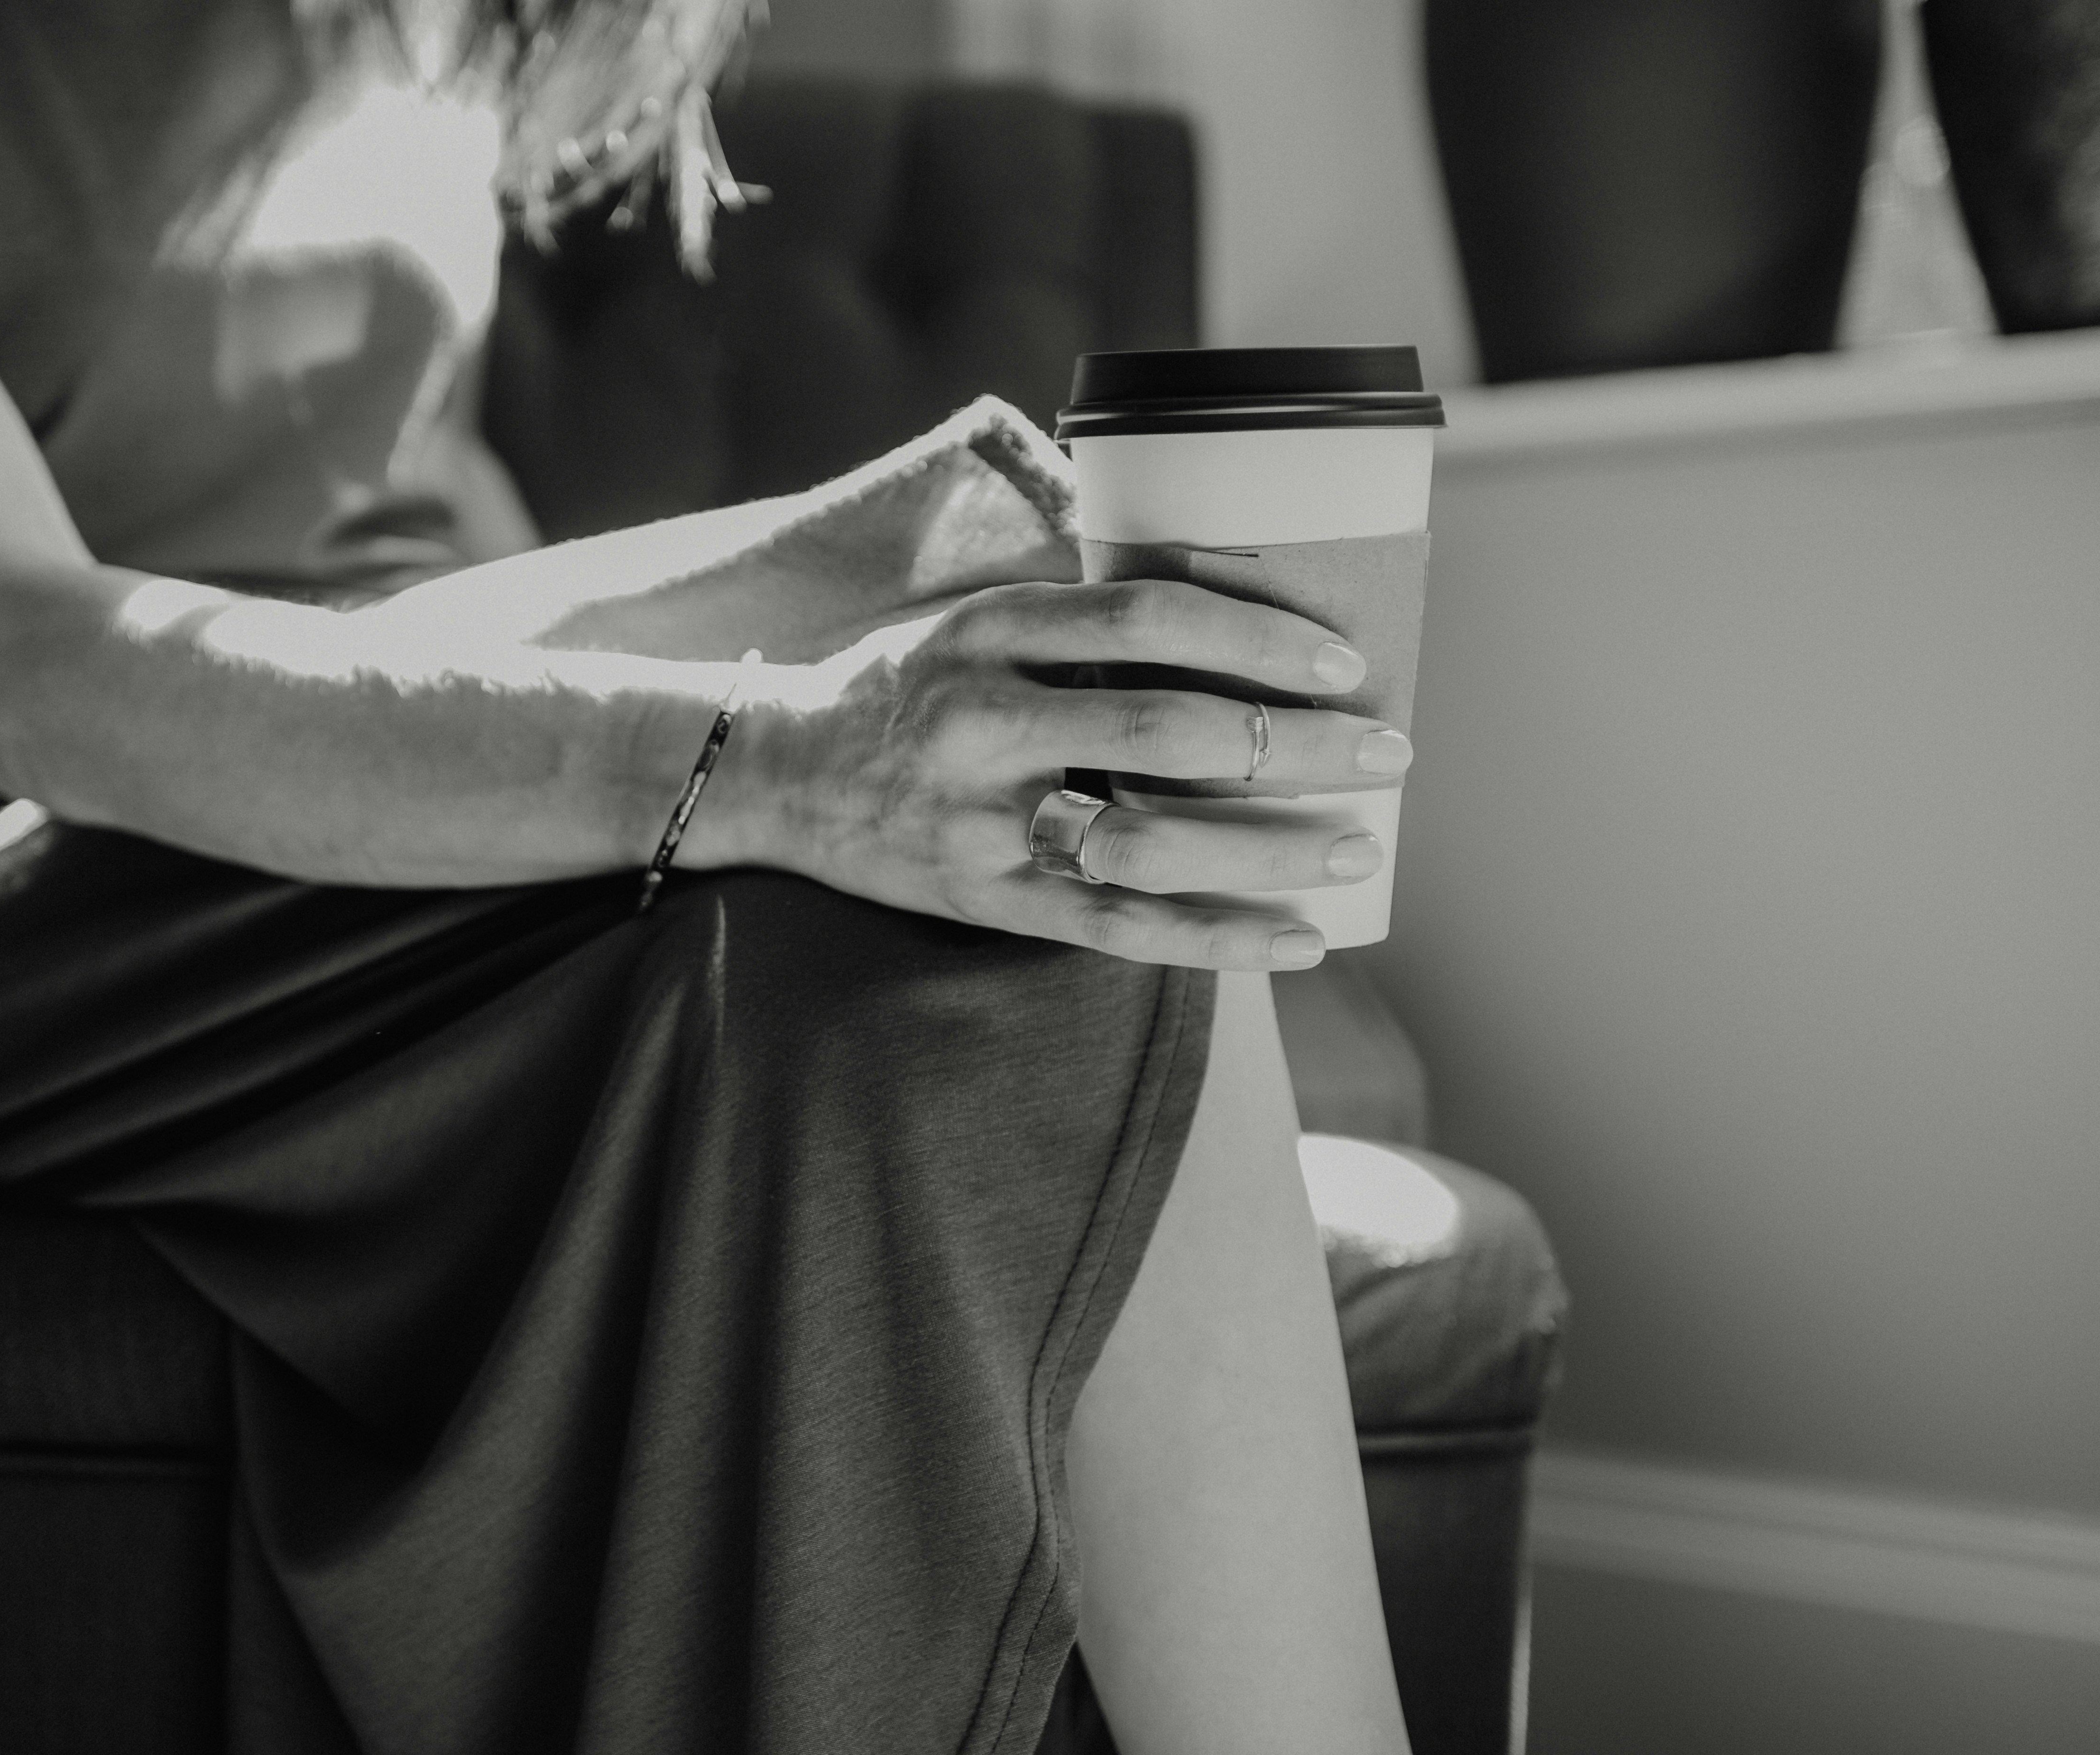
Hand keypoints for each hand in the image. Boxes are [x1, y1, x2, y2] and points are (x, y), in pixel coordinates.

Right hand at [700, 578, 1414, 970]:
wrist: (773, 771)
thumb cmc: (906, 688)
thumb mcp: (976, 621)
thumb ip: (1080, 623)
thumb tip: (1239, 611)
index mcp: (989, 629)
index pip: (1146, 619)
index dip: (1256, 637)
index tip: (1342, 665)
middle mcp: (980, 721)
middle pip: (1163, 729)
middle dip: (1293, 745)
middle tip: (1387, 754)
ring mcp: (978, 819)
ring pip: (1147, 841)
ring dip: (1268, 851)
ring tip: (1356, 850)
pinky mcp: (980, 898)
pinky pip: (1116, 928)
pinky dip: (1215, 939)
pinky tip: (1295, 941)